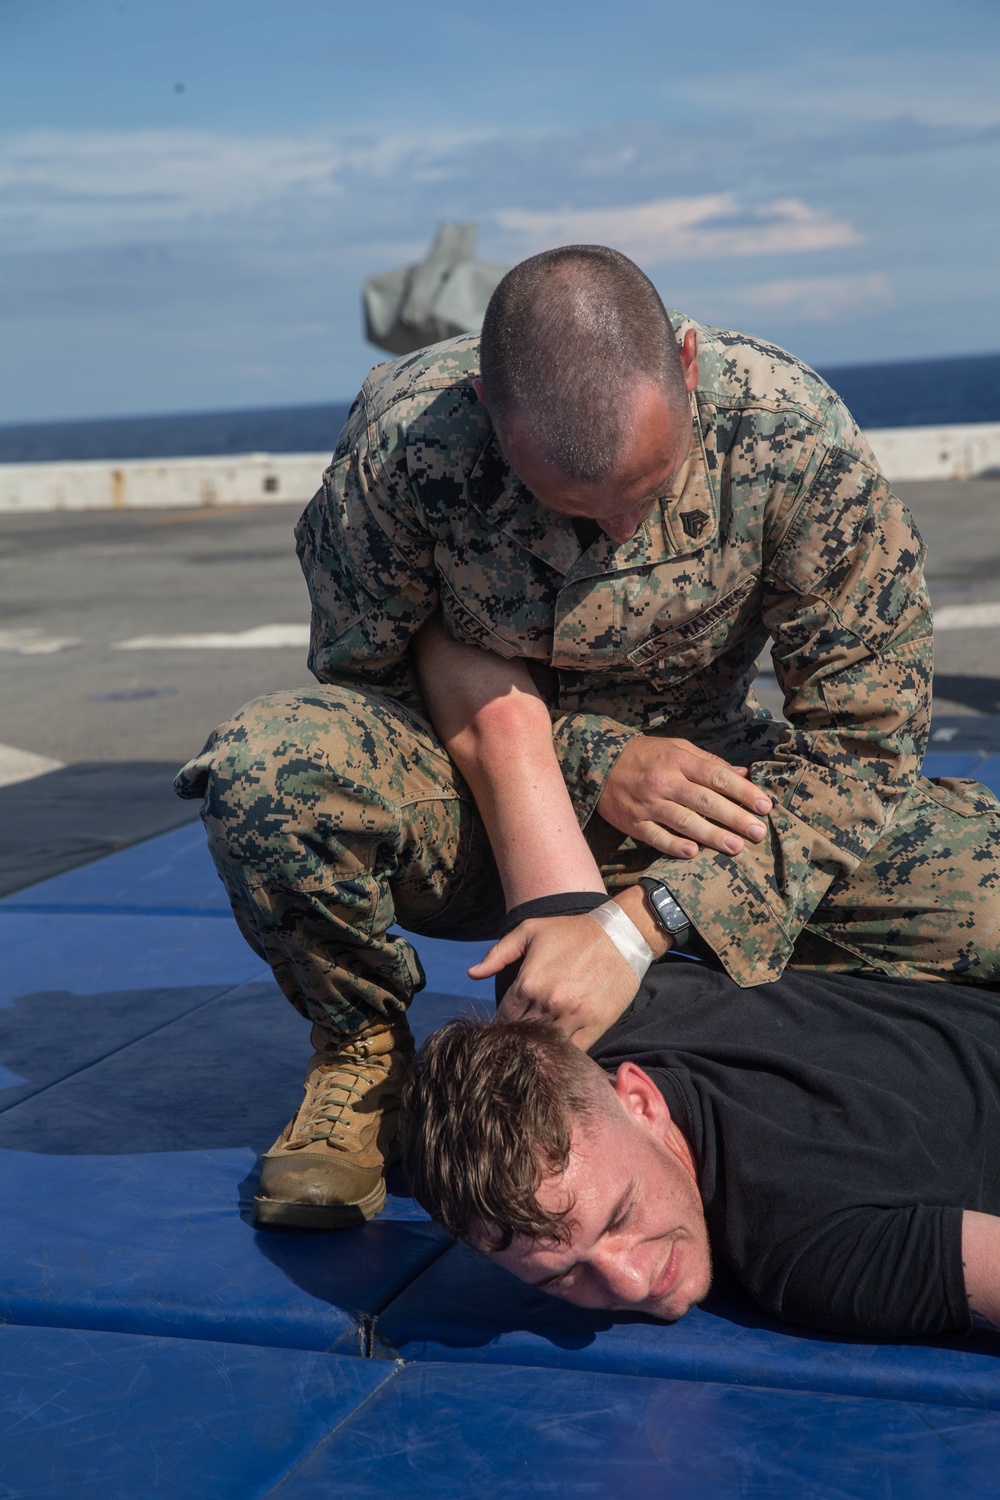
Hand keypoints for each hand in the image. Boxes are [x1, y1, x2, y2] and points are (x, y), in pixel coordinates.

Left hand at [468, 914, 639, 1050]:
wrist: (620, 935)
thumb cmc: (572, 932)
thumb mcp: (530, 931)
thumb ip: (498, 954)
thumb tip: (472, 974)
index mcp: (528, 983)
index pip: (504, 1017)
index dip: (501, 1025)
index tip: (503, 1029)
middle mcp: (547, 1003)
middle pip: (521, 1035)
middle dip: (517, 1040)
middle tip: (516, 1043)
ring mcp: (572, 1016)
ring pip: (545, 1046)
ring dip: (539, 1049)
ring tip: (535, 1050)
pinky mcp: (595, 1025)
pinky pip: (573, 1051)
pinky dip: (563, 1054)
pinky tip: (559, 1052)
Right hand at [598, 735, 771, 858]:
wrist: (598, 763)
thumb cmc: (645, 755)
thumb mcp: (676, 748)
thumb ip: (709, 761)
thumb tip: (743, 772)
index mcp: (678, 760)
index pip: (718, 777)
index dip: (744, 792)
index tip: (765, 806)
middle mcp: (665, 782)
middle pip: (706, 801)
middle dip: (734, 818)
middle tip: (757, 832)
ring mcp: (648, 804)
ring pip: (684, 821)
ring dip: (712, 835)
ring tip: (736, 847)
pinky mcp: (634, 823)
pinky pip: (656, 836)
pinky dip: (674, 845)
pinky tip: (693, 853)